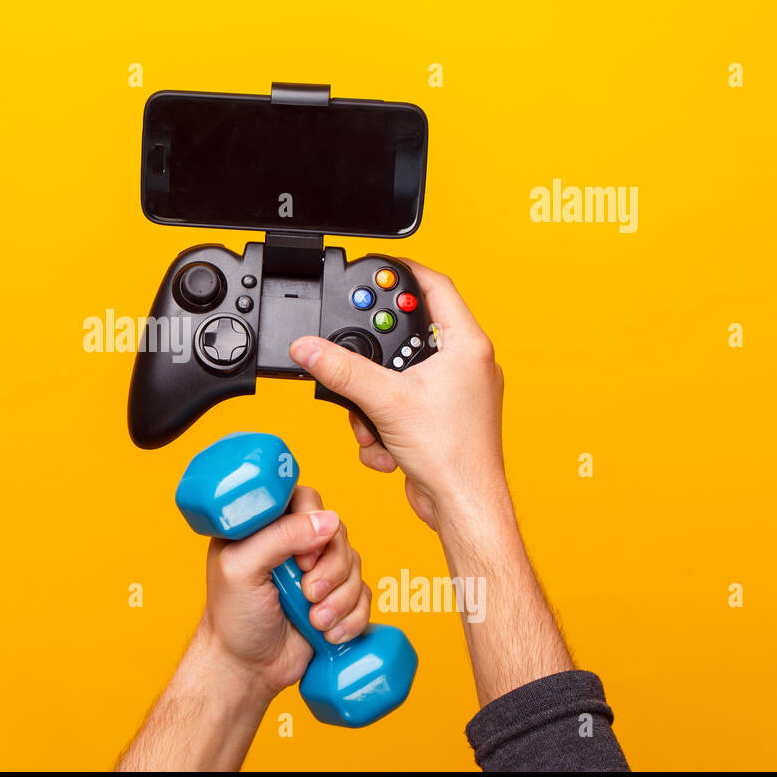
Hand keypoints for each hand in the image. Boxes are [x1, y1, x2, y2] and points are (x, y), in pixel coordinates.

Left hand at [199, 487, 372, 698]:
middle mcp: (294, 541)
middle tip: (307, 594)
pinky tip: (330, 633)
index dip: (312, 523)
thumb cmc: (233, 615)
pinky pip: (365, 594)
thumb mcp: (242, 569)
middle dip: (330, 570)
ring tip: (316, 621)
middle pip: (337, 531)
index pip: (304, 499)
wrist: (248, 668)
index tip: (301, 560)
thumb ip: (280, 537)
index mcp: (266, 525)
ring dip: (340, 598)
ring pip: (355, 564)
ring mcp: (317, 569)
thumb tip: (328, 520)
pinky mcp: (336, 597)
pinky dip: (353, 617)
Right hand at [289, 259, 507, 531]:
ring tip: (374, 421)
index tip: (375, 269)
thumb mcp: (385, 402)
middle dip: (376, 357)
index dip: (403, 272)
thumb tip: (309, 348)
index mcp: (467, 346)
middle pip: (409, 335)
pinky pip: (400, 404)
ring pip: (399, 376)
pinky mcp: (441, 419)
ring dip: (375, 400)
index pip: (435, 287)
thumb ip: (342, 371)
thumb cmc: (454, 457)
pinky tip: (388, 444)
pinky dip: (384, 423)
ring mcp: (455, 393)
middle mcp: (466, 365)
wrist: (463, 508)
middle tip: (356, 354)